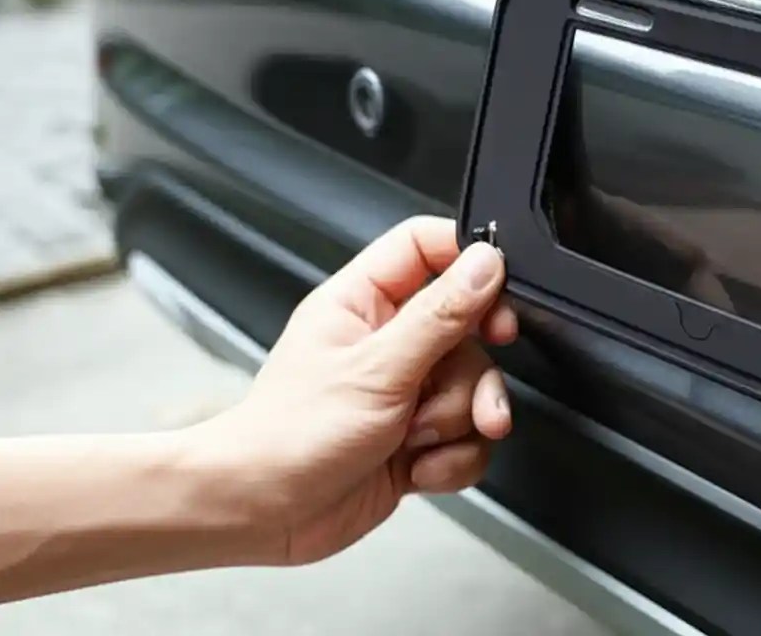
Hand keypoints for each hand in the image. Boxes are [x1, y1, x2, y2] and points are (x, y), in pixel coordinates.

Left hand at [187, 216, 516, 564]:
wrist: (262, 513)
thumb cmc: (288, 436)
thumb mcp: (377, 367)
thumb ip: (440, 314)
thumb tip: (484, 264)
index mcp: (362, 302)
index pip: (426, 247)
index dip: (469, 261)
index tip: (499, 291)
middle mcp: (386, 342)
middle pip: (467, 329)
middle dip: (474, 372)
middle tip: (474, 387)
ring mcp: (404, 393)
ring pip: (473, 388)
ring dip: (457, 420)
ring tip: (423, 438)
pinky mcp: (416, 441)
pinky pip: (468, 438)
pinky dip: (453, 459)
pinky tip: (419, 468)